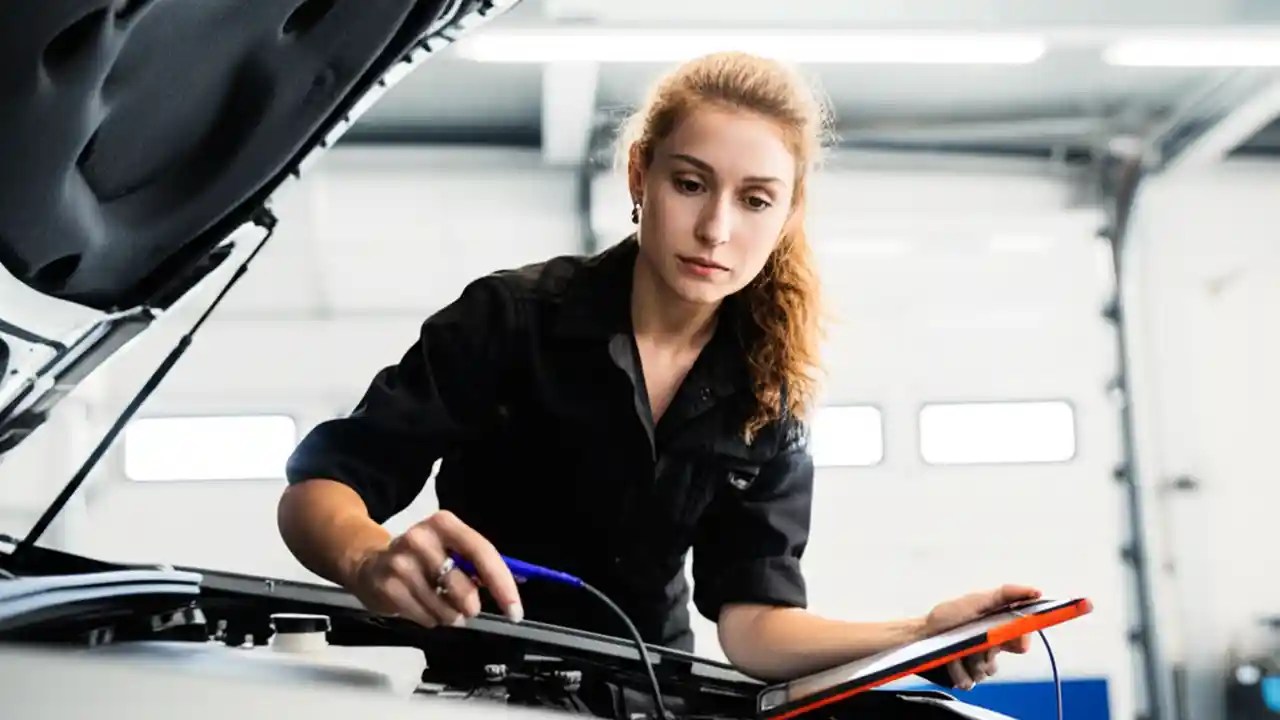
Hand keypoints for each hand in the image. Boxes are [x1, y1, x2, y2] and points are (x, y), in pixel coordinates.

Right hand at [347, 510, 522, 628]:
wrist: (368, 563)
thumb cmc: (421, 557)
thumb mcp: (449, 547)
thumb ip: (477, 563)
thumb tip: (511, 588)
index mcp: (444, 524)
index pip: (481, 552)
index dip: (502, 584)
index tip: (515, 610)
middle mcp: (421, 539)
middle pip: (464, 588)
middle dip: (472, 606)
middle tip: (467, 606)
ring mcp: (401, 564)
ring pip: (446, 610)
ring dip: (451, 616)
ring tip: (440, 605)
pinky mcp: (388, 588)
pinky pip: (427, 619)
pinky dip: (432, 619)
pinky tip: (422, 606)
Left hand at [924, 584, 1041, 689]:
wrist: (920, 636)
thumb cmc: (945, 616)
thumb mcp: (976, 601)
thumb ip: (1006, 595)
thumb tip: (1036, 592)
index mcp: (995, 628)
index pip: (1020, 640)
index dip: (1020, 642)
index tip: (1013, 641)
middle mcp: (989, 647)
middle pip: (1001, 657)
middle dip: (987, 650)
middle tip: (975, 642)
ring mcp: (977, 664)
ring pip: (986, 672)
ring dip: (970, 661)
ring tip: (955, 650)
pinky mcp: (964, 677)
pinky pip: (971, 682)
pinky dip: (959, 673)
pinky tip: (950, 662)